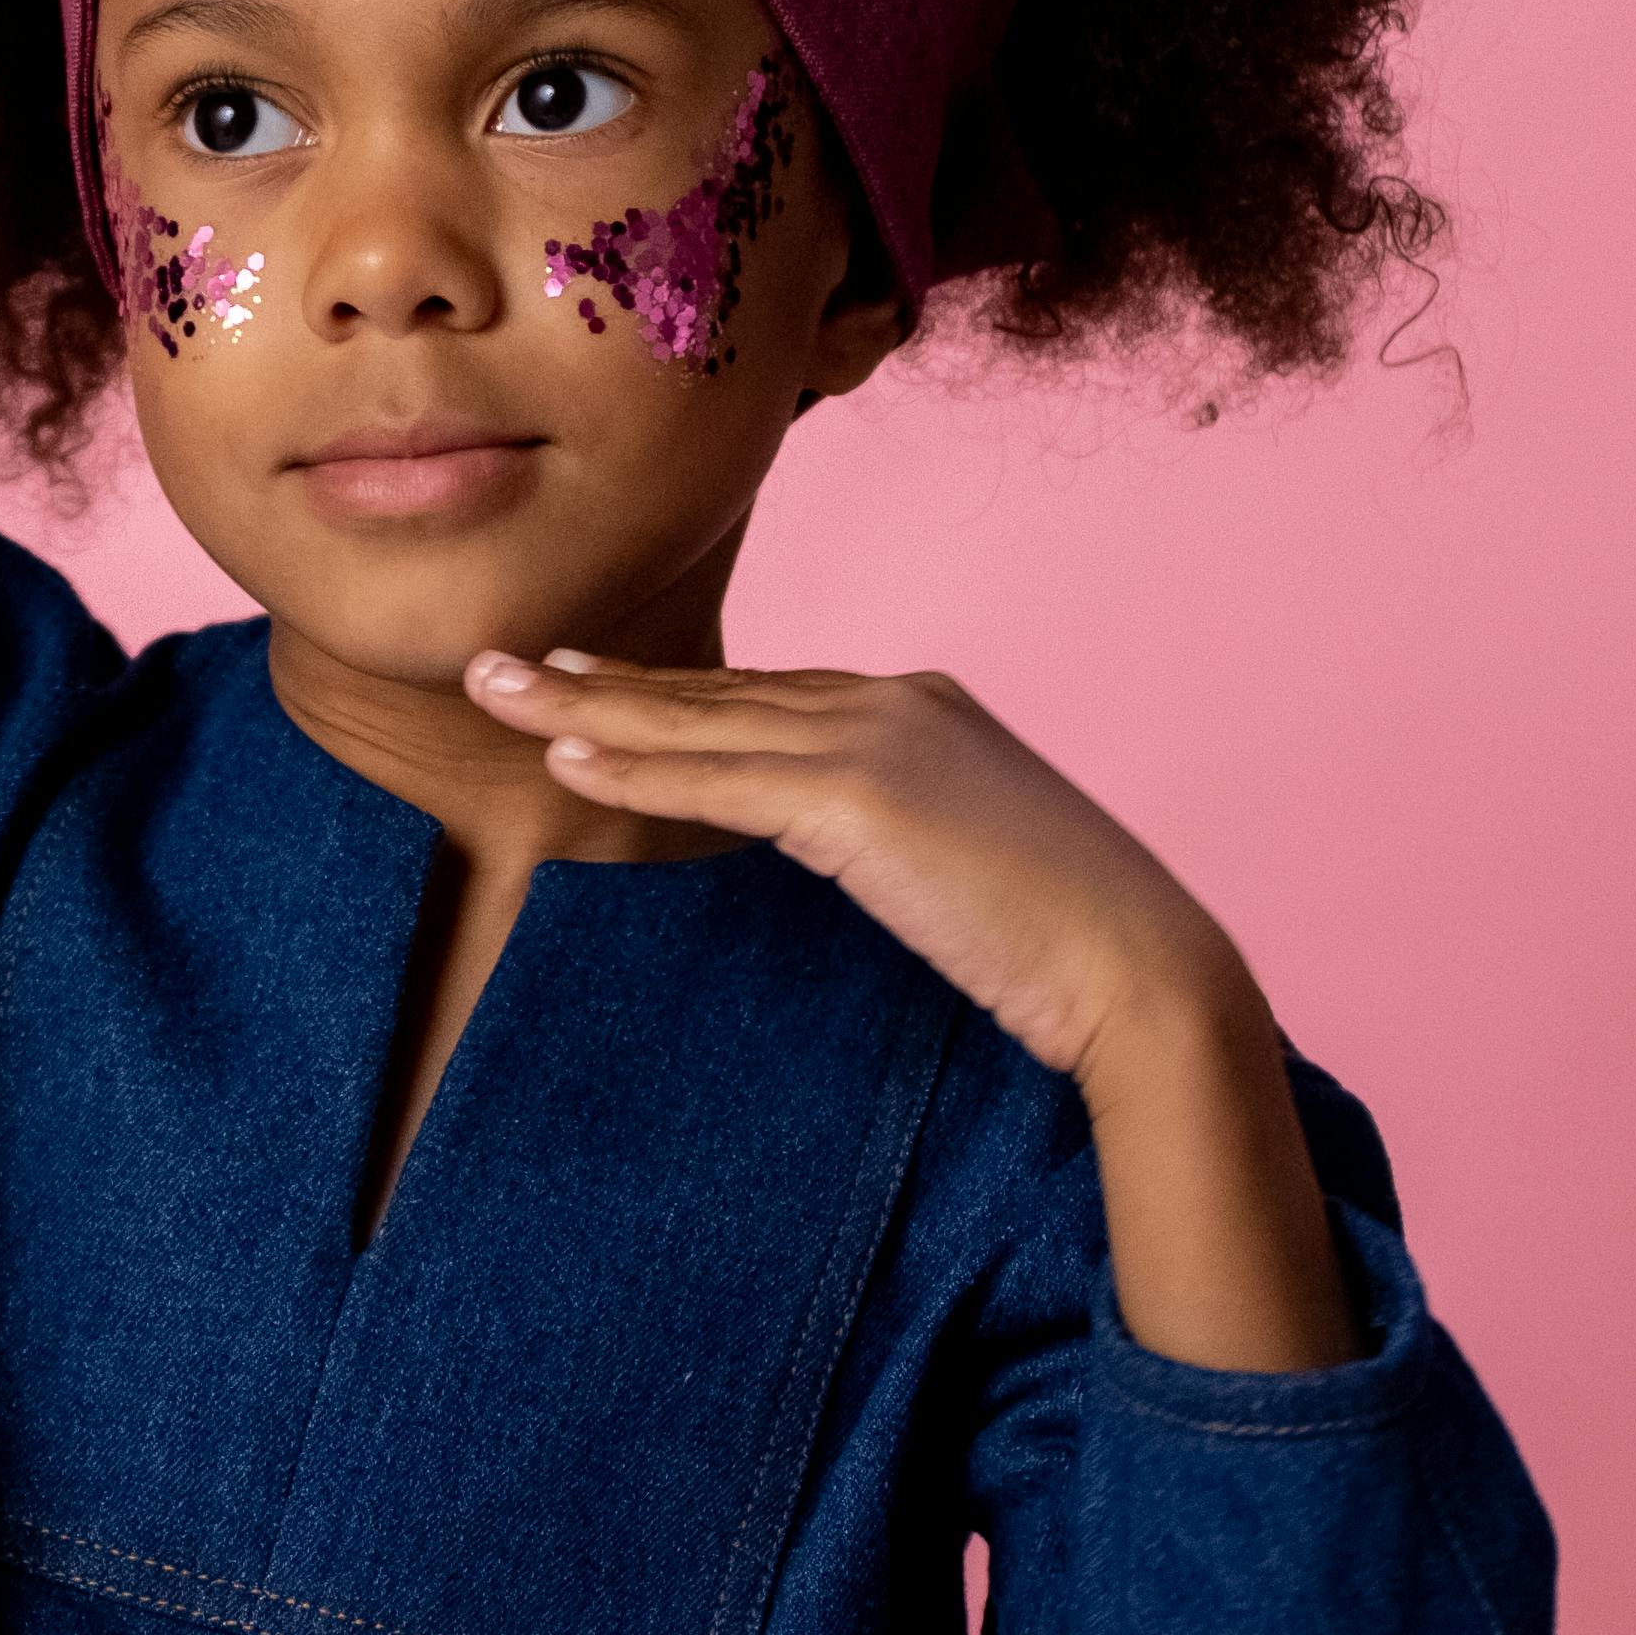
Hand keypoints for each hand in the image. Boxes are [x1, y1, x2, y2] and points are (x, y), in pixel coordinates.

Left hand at [464, 649, 1250, 1078]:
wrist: (1141, 971)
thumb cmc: (1069, 941)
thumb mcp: (968, 861)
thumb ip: (897, 835)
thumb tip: (840, 851)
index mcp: (922, 706)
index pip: (766, 696)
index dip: (671, 691)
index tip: (587, 681)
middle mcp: (894, 699)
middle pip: (717, 692)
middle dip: (600, 678)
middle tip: (503, 664)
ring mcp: (877, 739)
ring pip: (700, 722)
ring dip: (584, 707)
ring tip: (494, 689)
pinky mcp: (860, 798)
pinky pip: (717, 782)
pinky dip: (635, 768)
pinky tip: (564, 761)